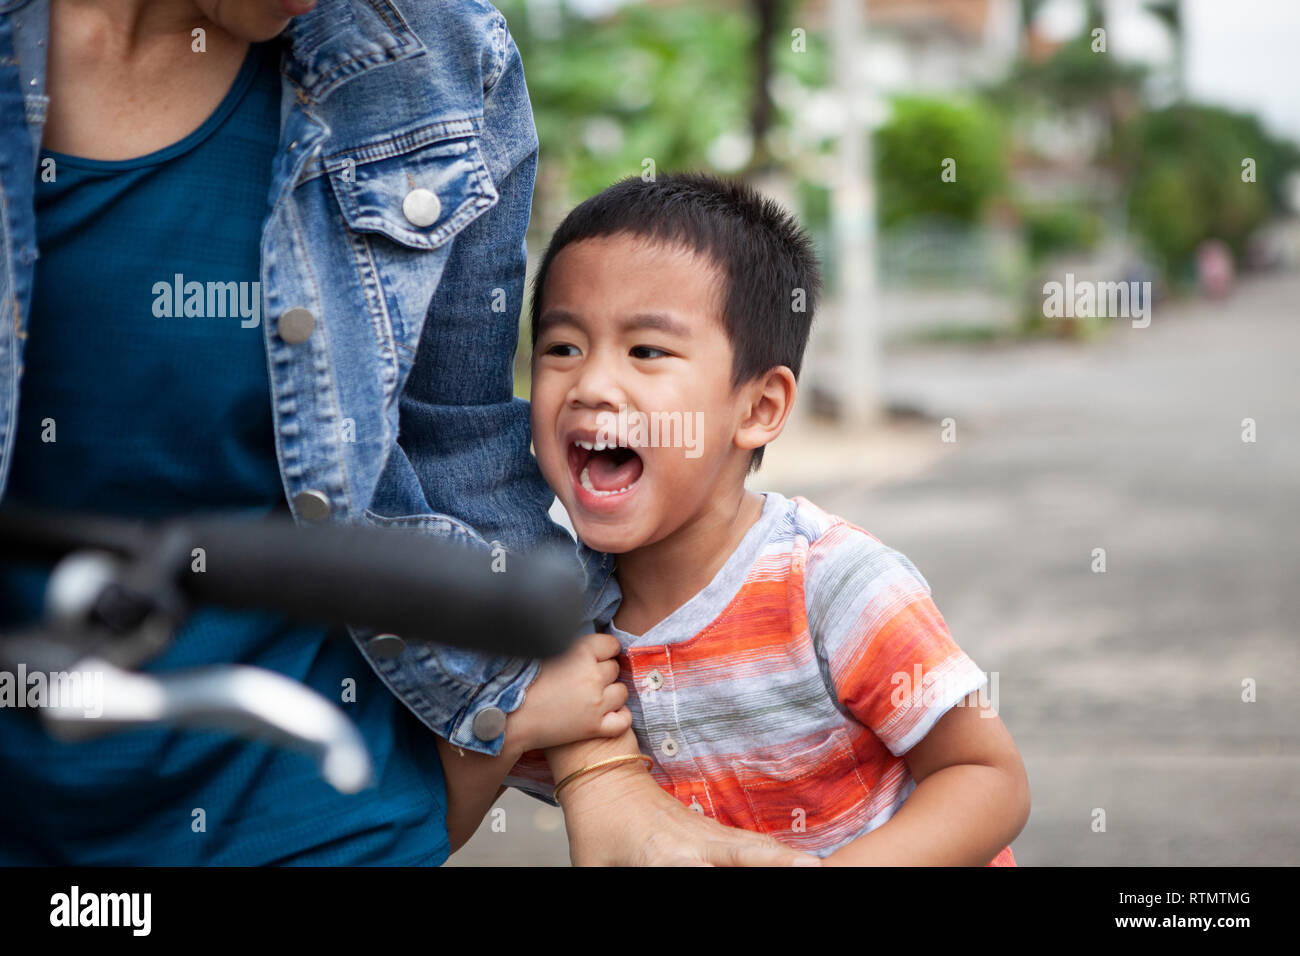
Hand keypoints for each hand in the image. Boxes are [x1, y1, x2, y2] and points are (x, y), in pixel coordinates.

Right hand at [507, 632, 630, 753]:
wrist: (508, 718)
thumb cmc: (521, 683)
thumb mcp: (545, 652)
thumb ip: (570, 645)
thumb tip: (586, 642)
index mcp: (580, 651)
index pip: (611, 644)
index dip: (603, 651)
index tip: (594, 658)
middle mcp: (592, 675)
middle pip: (615, 668)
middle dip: (603, 673)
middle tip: (583, 681)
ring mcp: (596, 702)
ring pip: (622, 692)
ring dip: (612, 694)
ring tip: (592, 698)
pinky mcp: (595, 727)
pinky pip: (623, 720)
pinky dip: (618, 718)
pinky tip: (606, 715)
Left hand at [558, 760, 822, 866]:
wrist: (603, 777)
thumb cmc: (596, 828)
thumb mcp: (596, 868)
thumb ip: (618, 880)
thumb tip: (610, 905)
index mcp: (663, 855)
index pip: (702, 871)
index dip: (731, 868)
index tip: (783, 867)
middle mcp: (693, 841)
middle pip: (747, 854)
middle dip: (783, 862)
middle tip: (817, 867)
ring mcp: (705, 832)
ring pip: (755, 847)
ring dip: (787, 857)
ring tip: (817, 865)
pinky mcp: (710, 829)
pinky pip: (749, 845)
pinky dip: (774, 854)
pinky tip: (796, 861)